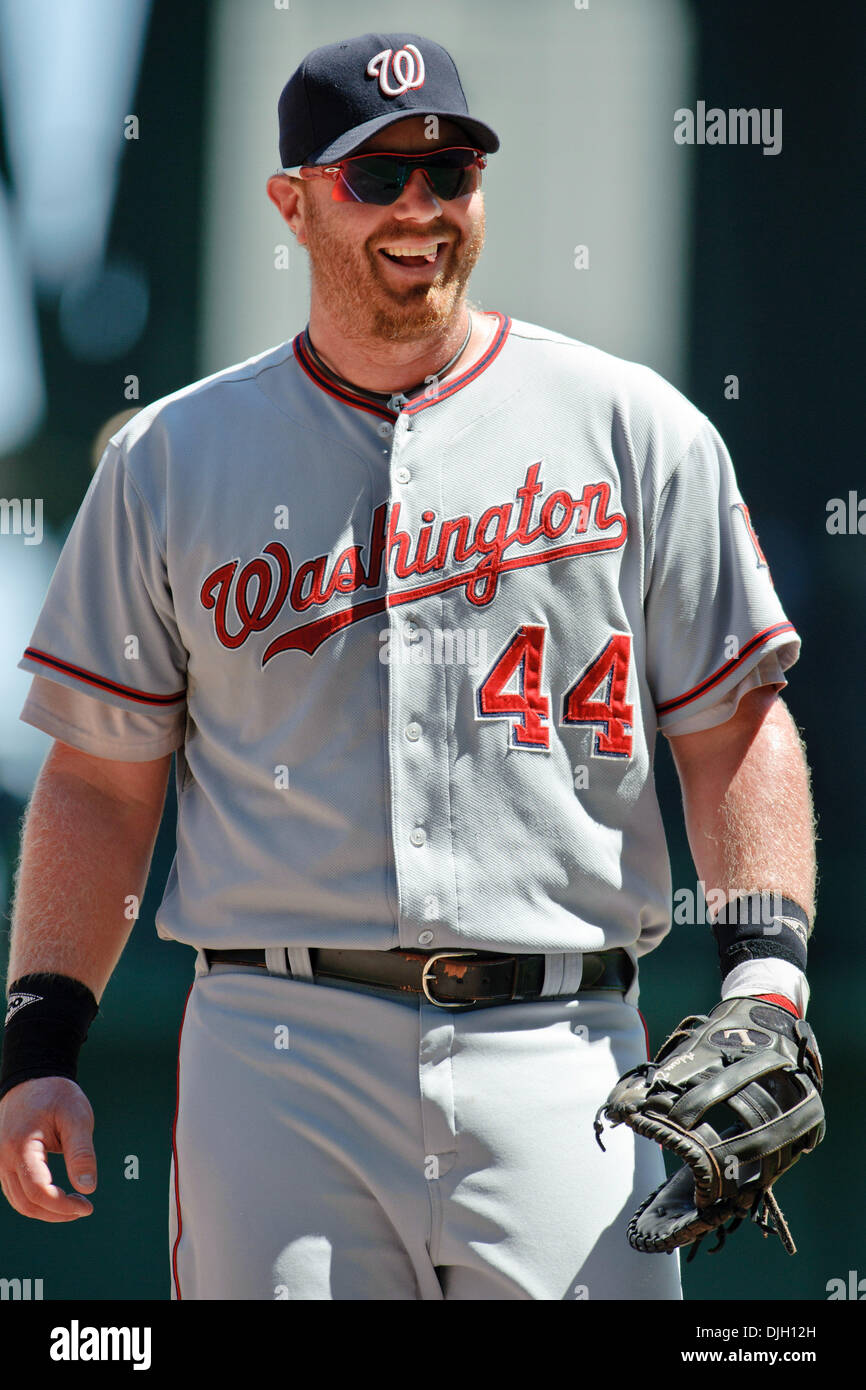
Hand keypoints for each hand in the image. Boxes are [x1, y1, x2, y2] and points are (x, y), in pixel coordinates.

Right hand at [0, 1077, 96, 1221]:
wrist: (33, 1077)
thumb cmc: (58, 1095)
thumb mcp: (77, 1117)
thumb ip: (82, 1153)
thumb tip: (88, 1188)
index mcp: (20, 1145)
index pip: (38, 1190)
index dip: (63, 1205)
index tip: (88, 1206)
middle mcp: (3, 1157)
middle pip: (26, 1203)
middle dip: (56, 1212)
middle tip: (84, 1208)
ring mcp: (0, 1161)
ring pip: (18, 1201)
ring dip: (46, 1210)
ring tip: (75, 1203)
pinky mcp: (4, 1162)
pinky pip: (16, 1191)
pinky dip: (36, 1200)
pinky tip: (59, 1196)